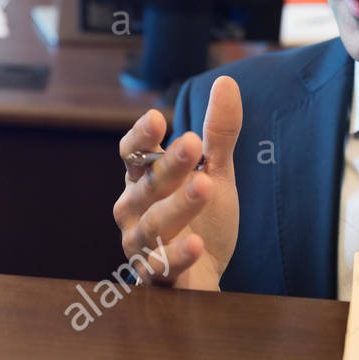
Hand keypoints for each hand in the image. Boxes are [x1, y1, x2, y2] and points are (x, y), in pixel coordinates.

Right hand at [113, 76, 242, 288]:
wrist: (204, 277)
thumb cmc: (202, 221)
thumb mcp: (216, 173)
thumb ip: (218, 134)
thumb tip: (227, 82)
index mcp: (142, 181)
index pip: (132, 154)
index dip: (140, 137)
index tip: (157, 118)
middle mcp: (133, 210)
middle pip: (146, 185)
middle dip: (169, 165)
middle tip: (192, 143)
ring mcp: (140, 245)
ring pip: (154, 224)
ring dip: (178, 205)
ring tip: (204, 186)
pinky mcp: (155, 277)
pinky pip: (162, 266)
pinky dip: (177, 256)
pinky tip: (196, 244)